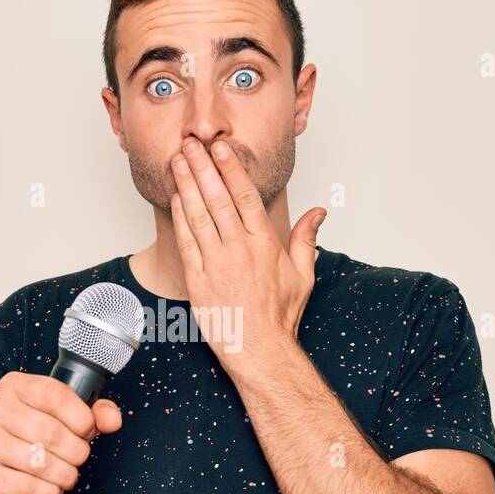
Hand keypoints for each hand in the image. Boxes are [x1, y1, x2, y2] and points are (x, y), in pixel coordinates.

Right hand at [0, 371, 122, 493]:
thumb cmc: (32, 446)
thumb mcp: (66, 422)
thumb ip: (95, 415)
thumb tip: (112, 419)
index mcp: (14, 386)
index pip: (55, 394)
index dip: (81, 418)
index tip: (86, 431)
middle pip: (50, 432)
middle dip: (76, 453)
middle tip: (76, 460)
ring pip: (39, 462)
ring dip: (64, 476)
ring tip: (64, 477)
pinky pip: (26, 486)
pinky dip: (46, 493)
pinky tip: (47, 490)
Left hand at [168, 135, 325, 371]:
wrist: (260, 350)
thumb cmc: (280, 316)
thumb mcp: (303, 274)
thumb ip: (305, 238)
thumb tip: (318, 212)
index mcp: (264, 244)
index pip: (245, 197)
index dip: (231, 169)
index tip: (221, 148)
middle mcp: (239, 250)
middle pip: (217, 199)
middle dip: (202, 167)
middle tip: (191, 143)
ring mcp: (216, 264)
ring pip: (198, 215)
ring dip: (186, 184)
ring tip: (177, 160)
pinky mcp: (198, 280)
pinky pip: (186, 242)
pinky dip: (180, 217)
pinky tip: (175, 197)